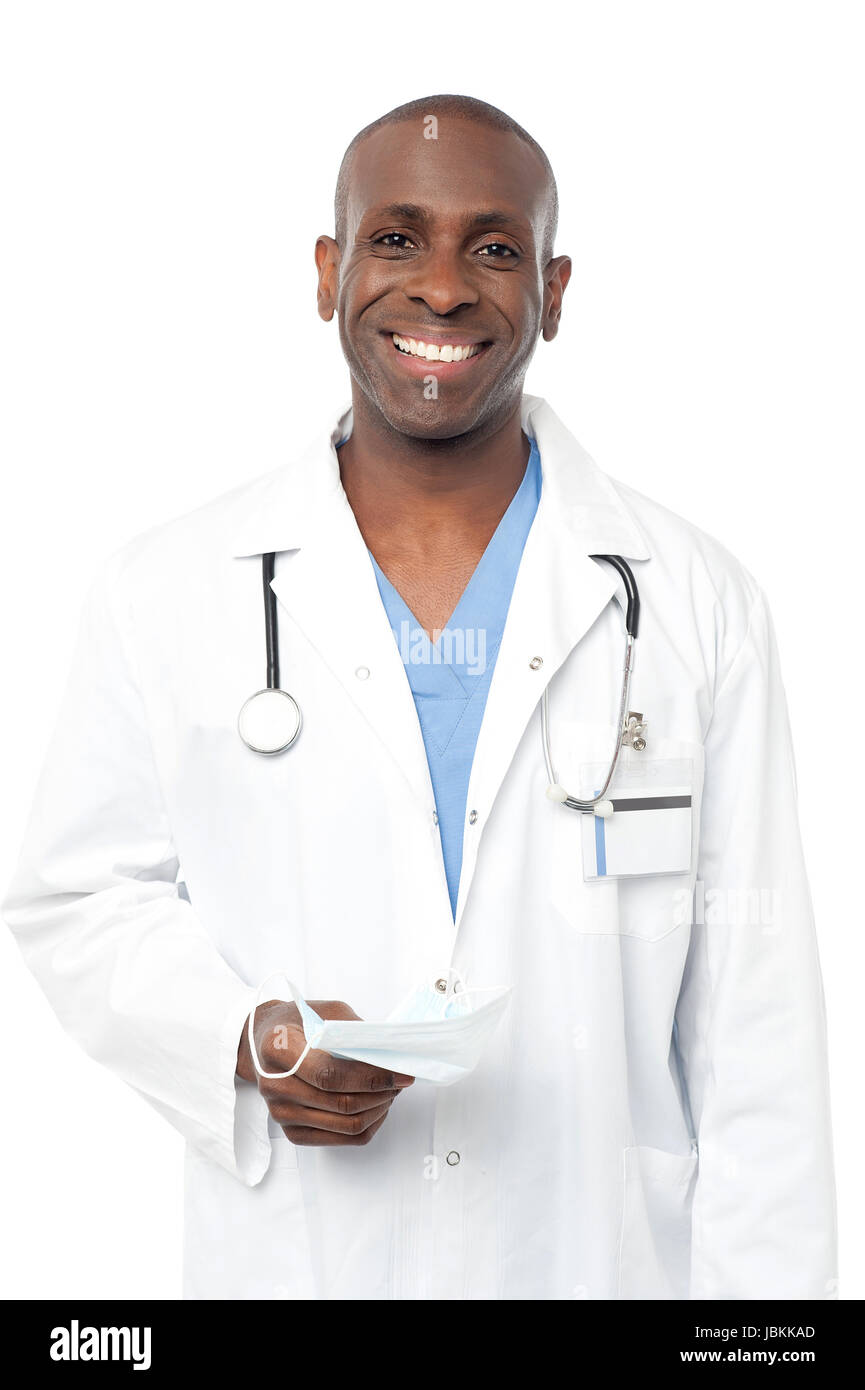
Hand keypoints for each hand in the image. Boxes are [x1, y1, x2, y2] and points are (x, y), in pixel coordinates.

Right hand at [236, 999, 413, 1147]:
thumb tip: (389, 1054)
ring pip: (346, 1126)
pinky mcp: (292, 1132)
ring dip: (378, 1109)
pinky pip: (341, 1139)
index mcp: (278, 1050)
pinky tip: (376, 1107)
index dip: (369, 1078)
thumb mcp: (326, 1011)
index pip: (329, 1075)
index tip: (399, 1073)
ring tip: (391, 1091)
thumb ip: (353, 1031)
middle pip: (341, 1104)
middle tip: (401, 1080)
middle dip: (381, 1094)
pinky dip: (367, 1125)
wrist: (265, 1042)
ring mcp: (281, 1113)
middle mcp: (274, 1086)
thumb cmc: (298, 1022)